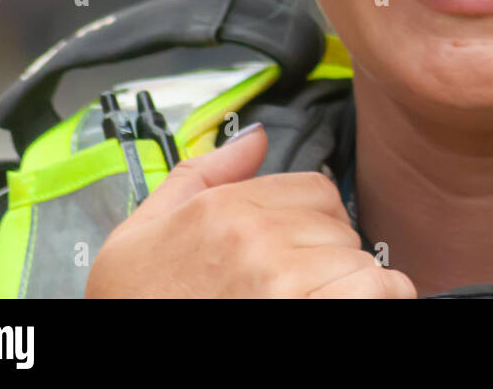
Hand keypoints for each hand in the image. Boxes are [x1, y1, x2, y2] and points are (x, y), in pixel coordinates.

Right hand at [84, 124, 415, 297]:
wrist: (115, 354)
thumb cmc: (136, 301)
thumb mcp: (144, 230)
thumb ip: (203, 174)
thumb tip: (254, 138)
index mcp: (225, 208)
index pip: (317, 189)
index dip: (313, 222)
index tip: (299, 248)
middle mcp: (258, 237)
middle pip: (341, 225)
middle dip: (328, 253)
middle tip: (298, 283)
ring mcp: (283, 279)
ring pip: (362, 259)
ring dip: (350, 282)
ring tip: (317, 299)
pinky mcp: (302, 312)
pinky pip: (378, 290)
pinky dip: (377, 298)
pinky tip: (347, 306)